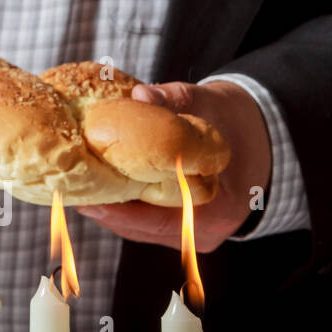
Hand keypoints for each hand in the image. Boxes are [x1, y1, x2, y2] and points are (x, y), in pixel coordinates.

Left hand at [77, 80, 270, 251]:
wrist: (262, 136)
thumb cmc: (234, 120)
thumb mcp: (209, 102)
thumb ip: (175, 100)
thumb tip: (141, 97)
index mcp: (220, 208)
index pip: (159, 219)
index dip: (119, 211)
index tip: (86, 198)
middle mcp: (204, 231)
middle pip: (141, 228)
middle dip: (106, 208)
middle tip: (70, 189)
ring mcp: (193, 234)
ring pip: (139, 229)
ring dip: (110, 208)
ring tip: (77, 187)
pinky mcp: (181, 228)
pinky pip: (144, 223)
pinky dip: (123, 207)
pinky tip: (99, 188)